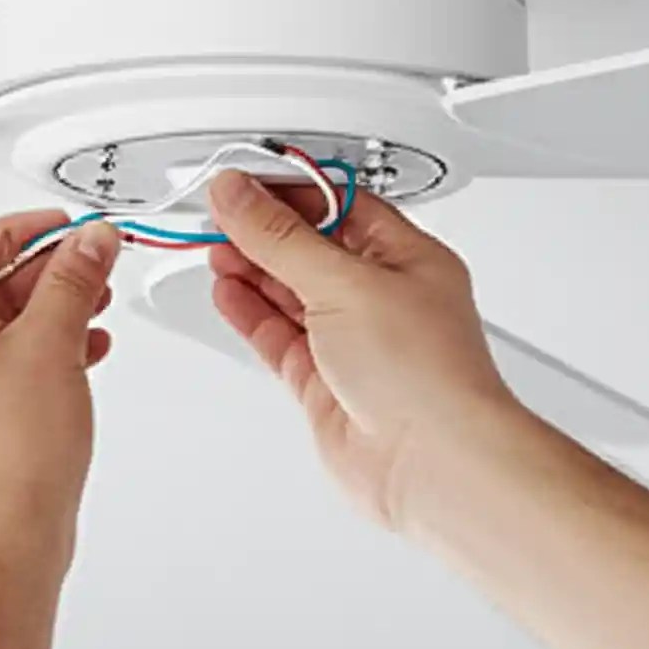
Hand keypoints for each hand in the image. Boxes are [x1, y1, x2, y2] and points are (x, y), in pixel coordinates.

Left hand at [0, 212, 119, 574]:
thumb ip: (73, 279)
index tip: (64, 228)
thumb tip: (89, 242)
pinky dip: (42, 352)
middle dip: (46, 274)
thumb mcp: (51, 341)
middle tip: (92, 263)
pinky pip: (2, 368)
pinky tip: (82, 351)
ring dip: (50, 312)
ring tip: (95, 305)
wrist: (8, 538)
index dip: (22, 230)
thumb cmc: (9, 457)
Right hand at [207, 172, 519, 528]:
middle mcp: (383, 298)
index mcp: (407, 258)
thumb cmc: (427, 377)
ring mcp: (353, 342)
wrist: (434, 466)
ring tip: (214, 247)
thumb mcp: (345, 283)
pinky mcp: (326, 383)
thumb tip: (238, 195)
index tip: (242, 182)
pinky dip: (251, 312)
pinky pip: (280, 336)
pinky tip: (228, 292)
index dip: (289, 190)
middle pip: (311, 248)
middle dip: (263, 230)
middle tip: (217, 214)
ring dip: (252, 268)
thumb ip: (281, 238)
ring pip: (291, 293)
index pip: (340, 205)